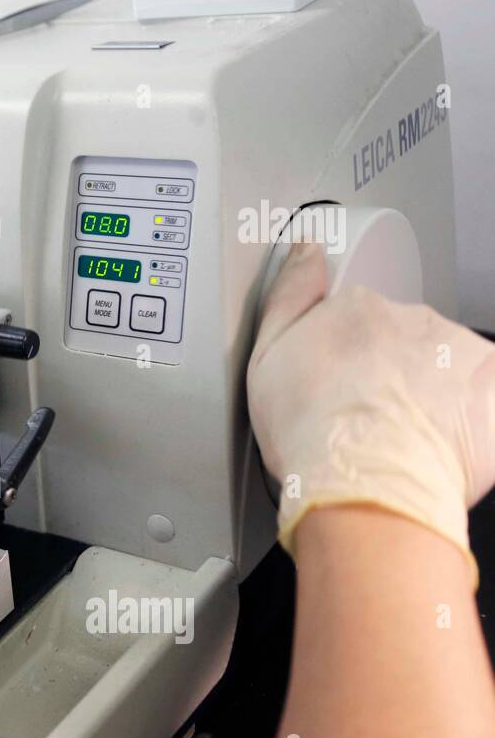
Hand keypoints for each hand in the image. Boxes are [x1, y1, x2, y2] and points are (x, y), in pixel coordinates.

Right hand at [247, 240, 494, 581]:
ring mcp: (458, 353)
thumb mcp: (264, 358)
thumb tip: (306, 249)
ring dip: (427, 393)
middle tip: (361, 417)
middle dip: (388, 372)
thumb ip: (288, 295)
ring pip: (442, 366)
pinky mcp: (491, 388)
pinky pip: (481, 392)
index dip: (343, 355)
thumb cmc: (311, 432)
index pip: (356, 318)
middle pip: (403, 341)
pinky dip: (465, 413)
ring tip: (396, 438)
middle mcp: (413, 320)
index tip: (333, 386)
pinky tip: (435, 439)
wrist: (364, 489)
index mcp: (357, 309)